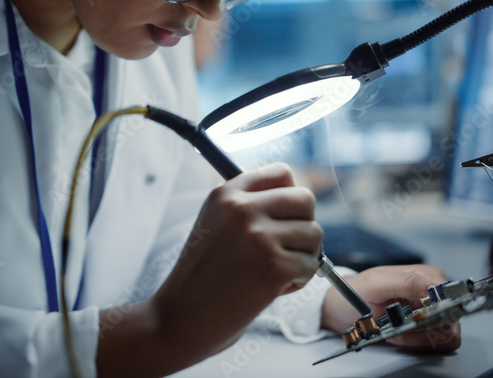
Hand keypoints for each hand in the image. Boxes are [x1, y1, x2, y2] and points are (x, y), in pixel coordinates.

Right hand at [150, 163, 322, 366]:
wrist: (179, 319)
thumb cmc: (202, 278)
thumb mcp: (216, 225)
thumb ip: (249, 206)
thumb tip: (299, 200)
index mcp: (226, 193)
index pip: (281, 172)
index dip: (290, 198)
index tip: (283, 221)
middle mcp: (242, 207)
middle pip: (305, 199)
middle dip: (302, 226)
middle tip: (284, 249)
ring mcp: (257, 235)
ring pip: (314, 233)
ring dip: (303, 257)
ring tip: (274, 273)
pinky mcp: (273, 265)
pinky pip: (312, 265)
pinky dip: (299, 281)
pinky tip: (273, 289)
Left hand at [321, 265, 461, 351]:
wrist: (344, 307)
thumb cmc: (357, 292)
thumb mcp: (376, 283)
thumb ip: (406, 282)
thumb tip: (434, 286)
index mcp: (426, 276)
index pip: (450, 296)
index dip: (438, 311)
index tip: (418, 319)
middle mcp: (434, 293)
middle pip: (450, 319)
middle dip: (424, 329)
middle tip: (399, 329)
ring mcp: (433, 312)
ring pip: (447, 335)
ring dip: (420, 340)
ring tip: (397, 333)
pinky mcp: (428, 329)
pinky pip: (437, 345)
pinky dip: (419, 345)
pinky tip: (401, 338)